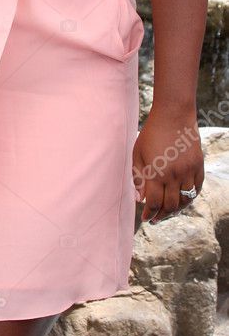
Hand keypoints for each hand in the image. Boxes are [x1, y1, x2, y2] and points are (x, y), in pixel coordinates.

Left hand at [132, 108, 203, 224]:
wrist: (174, 115)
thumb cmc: (151, 133)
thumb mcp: (137, 153)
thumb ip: (138, 177)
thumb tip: (139, 199)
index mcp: (156, 173)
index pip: (154, 203)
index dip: (149, 213)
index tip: (144, 217)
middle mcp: (174, 175)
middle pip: (170, 206)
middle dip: (160, 216)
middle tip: (154, 219)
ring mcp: (188, 172)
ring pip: (185, 201)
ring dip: (175, 210)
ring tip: (166, 213)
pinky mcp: (198, 166)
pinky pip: (196, 190)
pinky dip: (188, 199)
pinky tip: (181, 201)